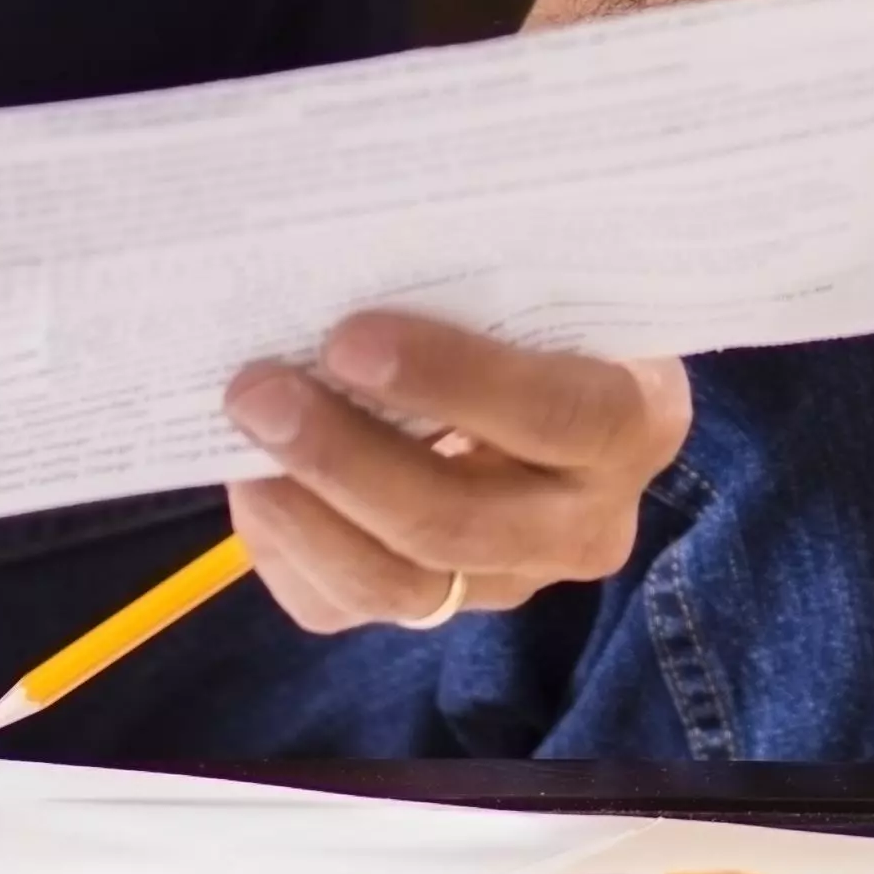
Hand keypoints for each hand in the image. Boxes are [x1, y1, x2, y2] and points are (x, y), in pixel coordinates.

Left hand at [219, 317, 696, 633]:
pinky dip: (286, 547)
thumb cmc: (543, 311)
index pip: (553, 415)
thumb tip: (353, 257)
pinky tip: (255, 483)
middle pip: (456, 521)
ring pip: (397, 584)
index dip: (450, 381)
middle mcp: (588, 525)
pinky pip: (343, 607)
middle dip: (342, 458)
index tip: (349, 339)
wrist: (562, 396)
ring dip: (303, 511)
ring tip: (241, 437)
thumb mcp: (545, 287)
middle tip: (259, 391)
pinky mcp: (438, 616)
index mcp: (633, 423)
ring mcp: (511, 580)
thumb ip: (483, 282)